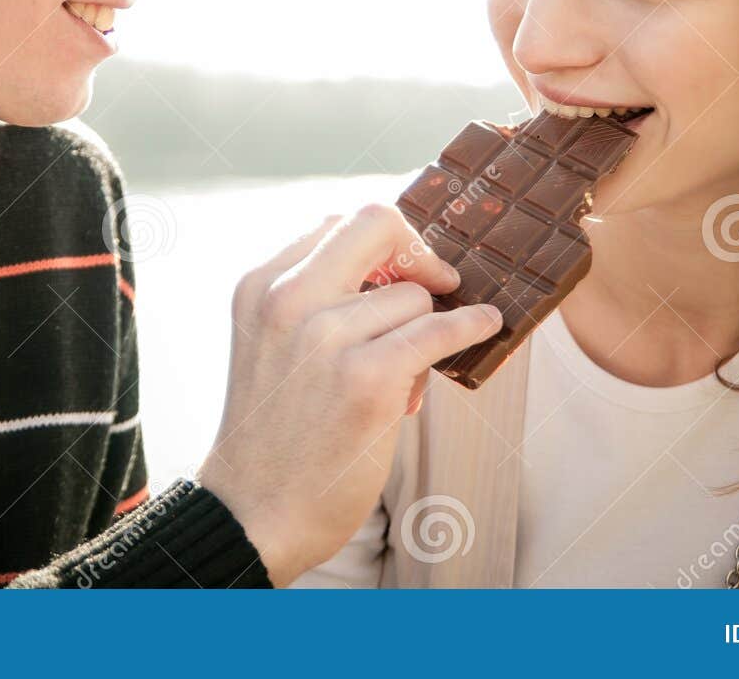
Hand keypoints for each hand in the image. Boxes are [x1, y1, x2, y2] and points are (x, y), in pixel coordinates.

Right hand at [196, 204, 501, 584]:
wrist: (253, 514)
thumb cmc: (273, 435)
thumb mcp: (269, 344)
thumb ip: (315, 300)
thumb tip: (400, 273)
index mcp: (261, 286)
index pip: (338, 224)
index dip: (382, 245)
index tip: (403, 271)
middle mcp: (288, 299)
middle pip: (378, 225)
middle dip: (418, 249)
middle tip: (439, 279)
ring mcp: (327, 336)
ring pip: (415, 297)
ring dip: (423, 330)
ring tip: (403, 379)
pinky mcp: (367, 379)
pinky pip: (439, 331)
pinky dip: (471, 325)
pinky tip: (485, 325)